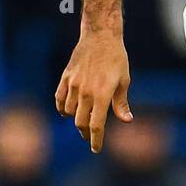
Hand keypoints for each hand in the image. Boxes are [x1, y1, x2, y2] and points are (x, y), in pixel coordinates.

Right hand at [55, 30, 131, 152]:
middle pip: (80, 122)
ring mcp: (73, 85)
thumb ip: (122, 103)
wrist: (100, 36)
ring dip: (74, 119)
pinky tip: (67, 111)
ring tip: (82, 121)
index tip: (96, 149)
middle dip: (85, 133)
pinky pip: (59, 98)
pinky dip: (61, 108)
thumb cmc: (116, 59)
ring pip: (68, 112)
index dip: (96, 140)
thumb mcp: (124, 80)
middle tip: (90, 137)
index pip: (96, 125)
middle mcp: (85, 92)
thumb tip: (126, 120)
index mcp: (102, 95)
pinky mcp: (66, 77)